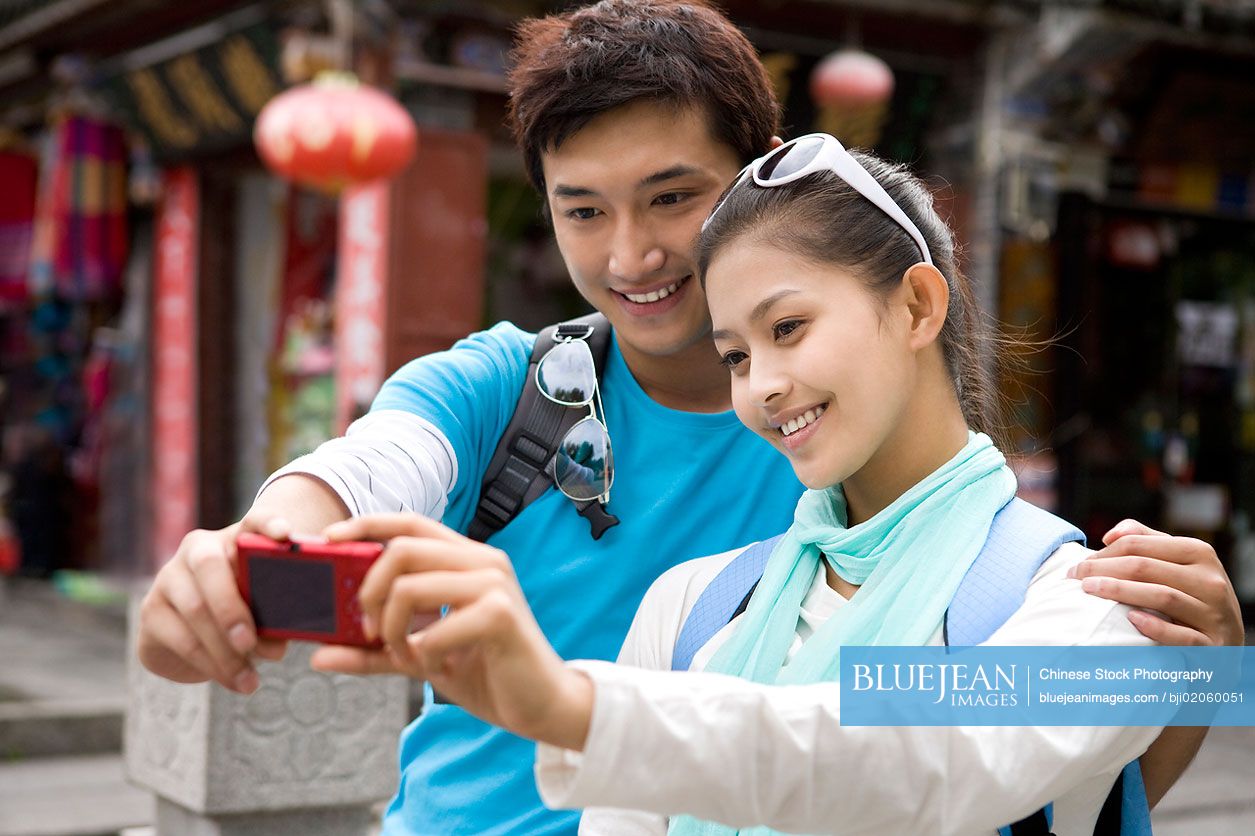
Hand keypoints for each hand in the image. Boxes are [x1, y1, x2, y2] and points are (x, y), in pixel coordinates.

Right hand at [137, 514, 289, 692]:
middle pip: (209, 566)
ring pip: (195, 610)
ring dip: (225, 652)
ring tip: (251, 680)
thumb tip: (278, 644)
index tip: (284, 534)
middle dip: (231, 607)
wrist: (194, 636)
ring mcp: (169, 576)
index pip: (253, 520)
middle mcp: (198, 549)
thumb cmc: (244, 613)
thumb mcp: (264, 609)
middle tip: (250, 642)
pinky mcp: (151, 610)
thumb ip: (275, 616)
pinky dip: (212, 666)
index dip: (268, 523)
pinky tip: (235, 682)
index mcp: (236, 538)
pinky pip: (181, 639)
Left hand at [309, 514, 592, 749]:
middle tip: (366, 631)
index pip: (410, 523)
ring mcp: (494, 584)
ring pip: (409, 587)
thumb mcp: (421, 656)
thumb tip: (319, 655)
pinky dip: (420, 655)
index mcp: (466, 559)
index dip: (366, 525)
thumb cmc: (485, 672)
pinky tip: (435, 668)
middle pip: (401, 549)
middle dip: (368, 592)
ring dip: (391, 630)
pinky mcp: (499, 614)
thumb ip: (375, 651)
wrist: (541, 704)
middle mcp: (483, 561)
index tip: (329, 540)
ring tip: (405, 656)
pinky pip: (432, 630)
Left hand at [1069, 519, 1243, 645]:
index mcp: (1199, 553)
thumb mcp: (1178, 563)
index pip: (1140, 545)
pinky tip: (1131, 620)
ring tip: (1088, 591)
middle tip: (1074, 577)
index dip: (1104, 552)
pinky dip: (1155, 627)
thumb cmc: (1191, 596)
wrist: (1226, 644)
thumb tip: (1110, 533)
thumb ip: (1146, 540)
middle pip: (1145, 567)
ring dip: (1119, 592)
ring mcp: (1214, 614)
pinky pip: (1182, 635)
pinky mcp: (1213, 645)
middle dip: (1102, 570)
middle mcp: (1210, 580)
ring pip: (1162, 596)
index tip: (1079, 564)